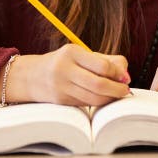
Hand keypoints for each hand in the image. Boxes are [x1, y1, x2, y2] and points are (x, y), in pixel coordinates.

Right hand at [1, 44, 130, 105]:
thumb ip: (107, 60)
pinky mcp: (60, 101)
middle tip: (125, 91)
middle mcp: (64, 69)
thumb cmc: (64, 63)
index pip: (102, 66)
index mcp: (72, 53)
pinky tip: (103, 98)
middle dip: (116, 90)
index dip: (117, 74)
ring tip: (116, 95)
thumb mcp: (82, 54)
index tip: (126, 78)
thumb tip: (126, 75)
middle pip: (98, 84)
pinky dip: (98, 102)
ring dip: (109, 98)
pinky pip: (86, 104)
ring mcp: (61, 87)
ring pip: (93, 98)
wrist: (31, 76)